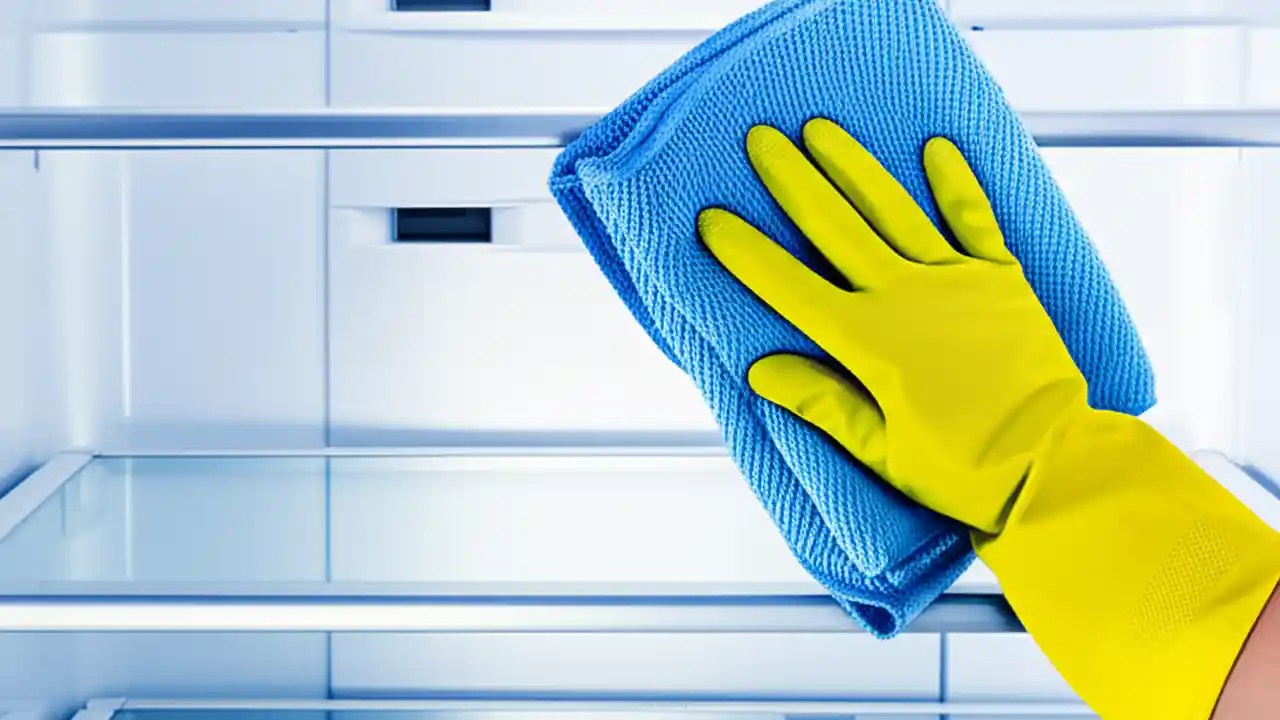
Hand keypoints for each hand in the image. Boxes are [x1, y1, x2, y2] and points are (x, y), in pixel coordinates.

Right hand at [699, 119, 1086, 534]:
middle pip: (836, 226)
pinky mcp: (1000, 279)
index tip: (711, 220)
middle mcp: (906, 296)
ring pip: (893, 209)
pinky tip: (935, 149)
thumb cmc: (964, 469)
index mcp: (869, 341)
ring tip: (821, 129)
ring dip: (854, 166)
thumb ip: (822, 403)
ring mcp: (955, 280)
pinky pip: (972, 220)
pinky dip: (955, 183)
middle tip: (760, 139)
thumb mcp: (881, 451)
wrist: (1054, 465)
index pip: (789, 287)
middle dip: (792, 180)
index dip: (746, 252)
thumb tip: (762, 370)